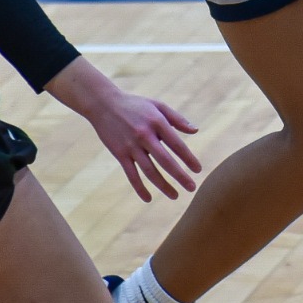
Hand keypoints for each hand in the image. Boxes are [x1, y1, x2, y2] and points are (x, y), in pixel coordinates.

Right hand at [46, 58, 201, 200]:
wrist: (104, 104)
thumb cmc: (136, 105)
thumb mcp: (158, 105)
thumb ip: (177, 118)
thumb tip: (195, 130)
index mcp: (157, 122)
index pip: (176, 144)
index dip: (188, 158)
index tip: (198, 170)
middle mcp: (144, 135)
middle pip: (165, 160)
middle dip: (179, 176)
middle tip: (192, 188)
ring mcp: (131, 146)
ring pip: (149, 171)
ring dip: (163, 185)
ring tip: (175, 196)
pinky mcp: (119, 154)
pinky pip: (131, 174)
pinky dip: (139, 188)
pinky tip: (148, 198)